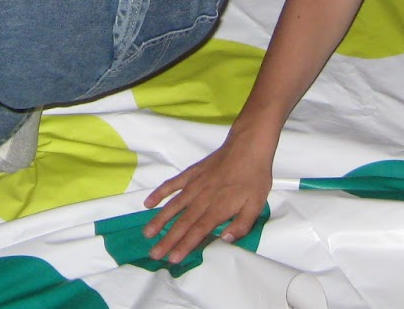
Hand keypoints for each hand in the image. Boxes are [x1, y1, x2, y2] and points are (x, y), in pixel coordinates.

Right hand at [141, 132, 275, 264]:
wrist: (248, 146)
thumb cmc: (254, 177)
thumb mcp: (256, 205)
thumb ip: (241, 225)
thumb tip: (225, 240)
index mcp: (218, 208)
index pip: (198, 231)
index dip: (185, 245)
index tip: (172, 259)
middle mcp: (202, 198)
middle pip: (182, 222)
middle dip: (167, 239)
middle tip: (153, 253)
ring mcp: (194, 184)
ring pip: (173, 205)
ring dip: (159, 220)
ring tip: (147, 233)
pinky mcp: (191, 173)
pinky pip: (172, 184)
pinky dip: (160, 193)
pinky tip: (149, 203)